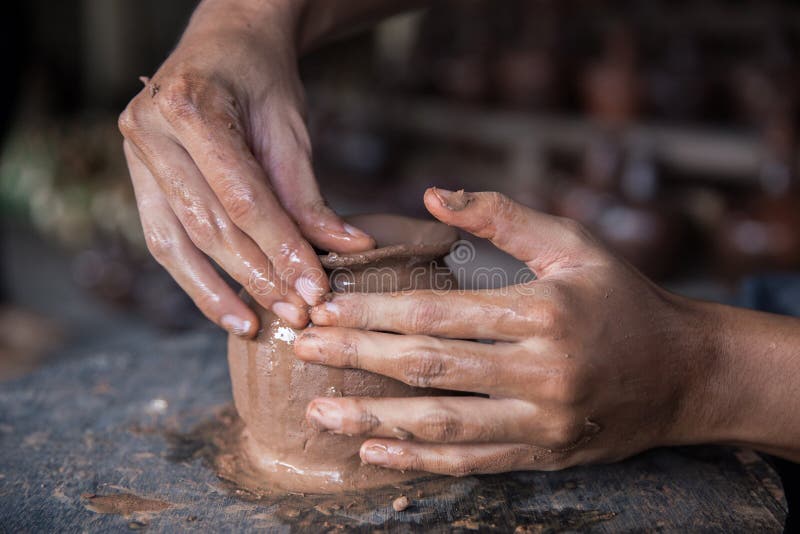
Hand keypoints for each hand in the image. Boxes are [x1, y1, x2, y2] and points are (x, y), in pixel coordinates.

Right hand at [118, 0, 374, 335]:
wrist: (223, 41)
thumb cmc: (261, 78)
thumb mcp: (291, 128)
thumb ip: (308, 195)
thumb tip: (347, 250)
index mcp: (191, 107)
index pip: (243, 198)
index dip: (281, 249)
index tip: (314, 289)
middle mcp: (150, 130)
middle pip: (209, 225)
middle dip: (257, 275)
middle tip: (297, 313)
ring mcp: (134, 153)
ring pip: (177, 241)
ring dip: (220, 290)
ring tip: (257, 325)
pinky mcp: (135, 174)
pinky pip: (162, 238)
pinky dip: (194, 278)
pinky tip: (225, 308)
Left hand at [295, 188, 719, 475]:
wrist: (685, 373)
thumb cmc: (621, 298)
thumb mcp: (573, 244)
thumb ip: (502, 217)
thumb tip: (431, 196)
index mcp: (544, 312)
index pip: (438, 313)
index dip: (374, 312)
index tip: (324, 306)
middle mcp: (542, 372)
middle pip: (429, 367)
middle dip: (356, 358)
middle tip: (301, 347)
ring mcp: (543, 422)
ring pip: (442, 425)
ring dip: (373, 419)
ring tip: (316, 411)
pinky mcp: (544, 455)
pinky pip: (471, 463)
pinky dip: (417, 461)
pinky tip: (371, 451)